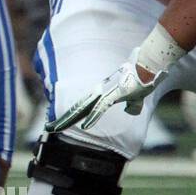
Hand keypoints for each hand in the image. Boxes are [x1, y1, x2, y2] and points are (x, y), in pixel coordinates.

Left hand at [47, 48, 162, 132]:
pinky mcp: (114, 94)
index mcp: (100, 94)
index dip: (70, 116)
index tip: (58, 124)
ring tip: (55, 128)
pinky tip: (83, 127)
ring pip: (82, 109)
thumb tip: (130, 111)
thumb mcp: (135, 97)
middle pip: (76, 109)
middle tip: (47, 128)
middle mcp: (98, 93)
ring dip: (68, 120)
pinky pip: (100, 108)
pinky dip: (92, 118)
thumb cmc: (141, 78)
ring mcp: (104, 93)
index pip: (81, 107)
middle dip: (62, 120)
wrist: (148, 66)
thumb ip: (132, 105)